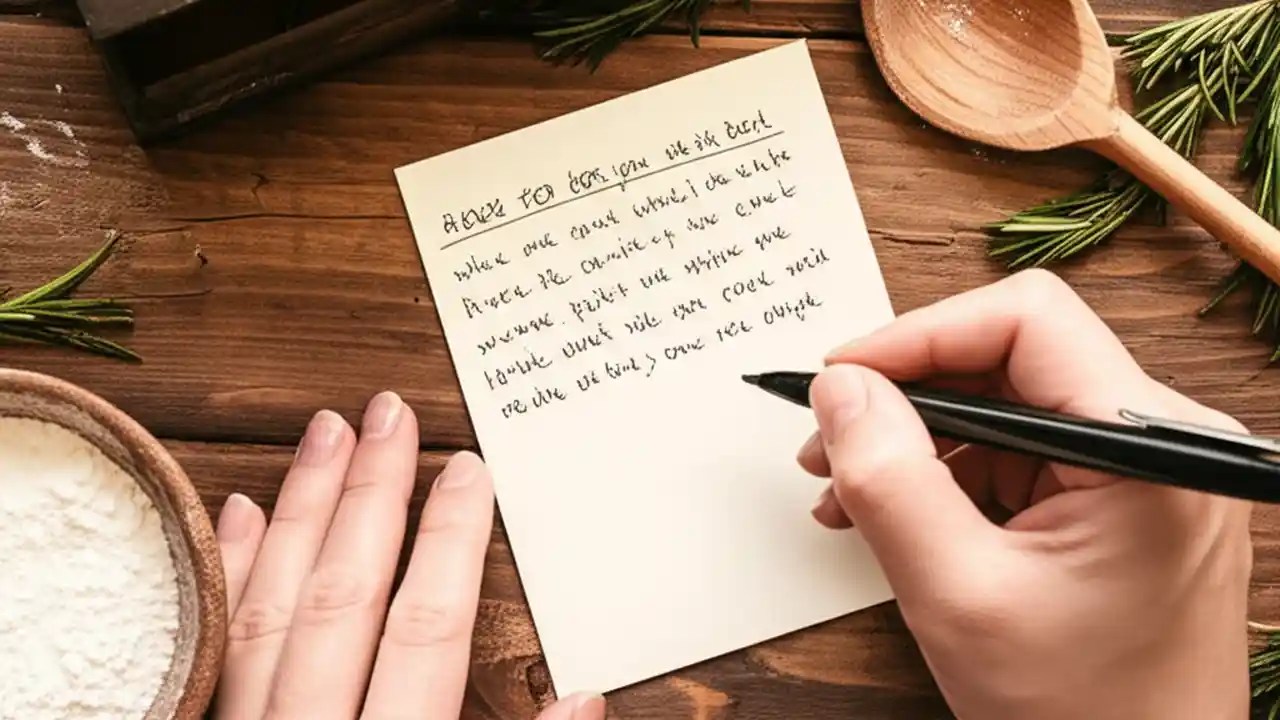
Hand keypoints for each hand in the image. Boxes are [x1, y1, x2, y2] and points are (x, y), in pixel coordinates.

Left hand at [211, 392, 604, 719]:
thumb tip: (588, 698)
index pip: (427, 631)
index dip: (453, 543)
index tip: (471, 472)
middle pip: (344, 599)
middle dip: (371, 496)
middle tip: (390, 416)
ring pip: (273, 609)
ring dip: (303, 511)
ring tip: (326, 434)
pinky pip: (213, 645)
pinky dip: (229, 576)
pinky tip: (243, 512)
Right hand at [799, 270, 1252, 719]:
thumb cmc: (1081, 716)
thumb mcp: (959, 596)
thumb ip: (891, 480)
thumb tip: (840, 387)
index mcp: (1148, 449)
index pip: (1026, 321)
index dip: (918, 336)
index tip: (842, 377)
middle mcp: (1158, 441)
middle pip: (1009, 358)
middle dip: (905, 394)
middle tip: (827, 440)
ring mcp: (1140, 470)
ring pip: (1004, 403)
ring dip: (916, 438)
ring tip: (845, 490)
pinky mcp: (1116, 499)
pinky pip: (1017, 452)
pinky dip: (946, 473)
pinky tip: (892, 512)